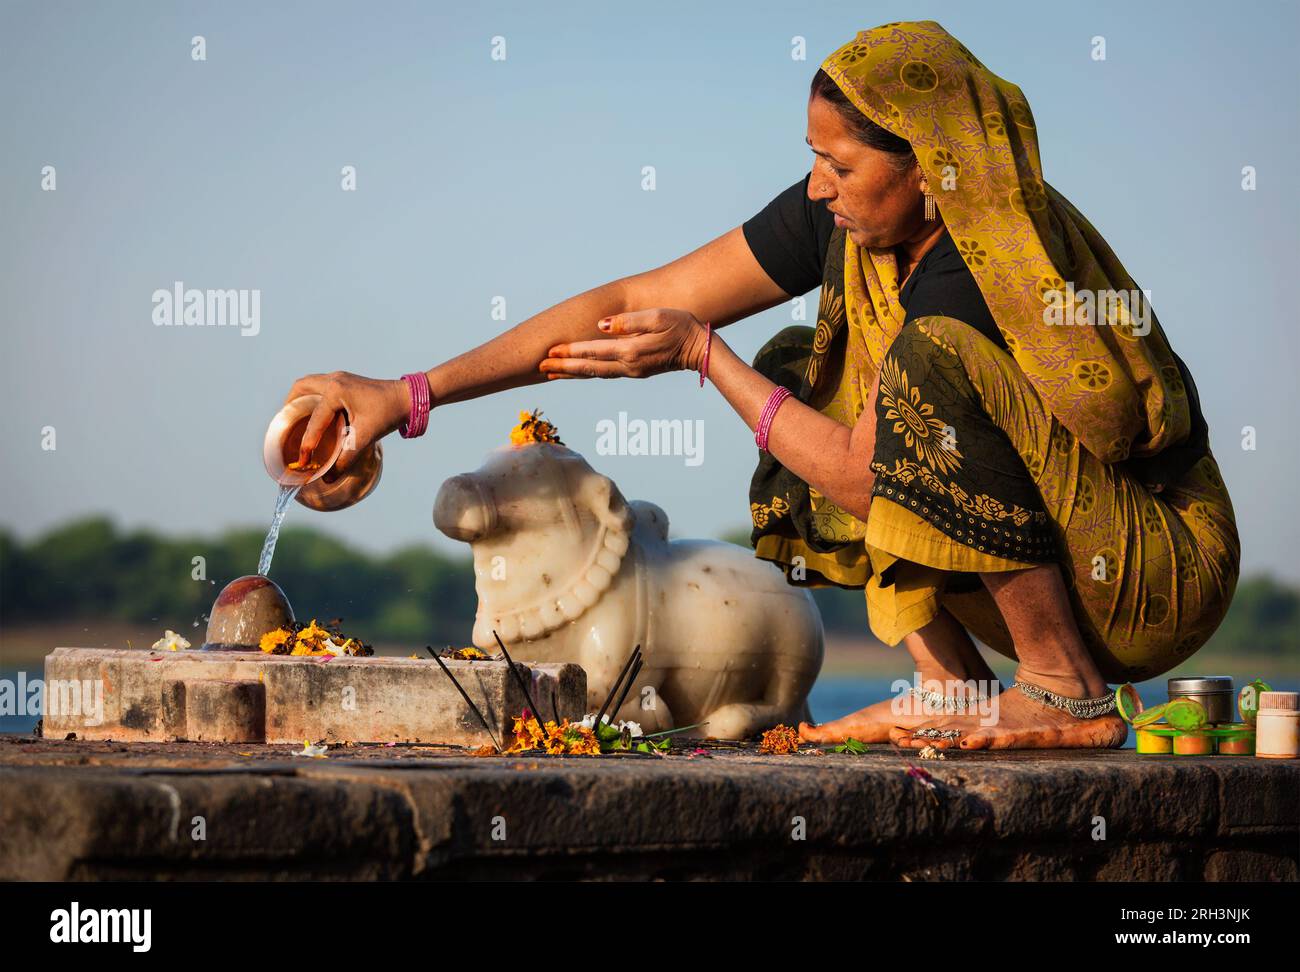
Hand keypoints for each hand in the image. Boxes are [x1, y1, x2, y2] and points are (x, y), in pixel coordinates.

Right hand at [282, 371, 411, 471]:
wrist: (410, 398)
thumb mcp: (366, 437)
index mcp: (336, 391)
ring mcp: (341, 378)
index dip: (307, 444)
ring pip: (310, 383)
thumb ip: (346, 458)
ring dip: (300, 398)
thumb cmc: (389, 414)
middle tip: (287, 424)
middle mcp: (334, 380)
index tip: (302, 461)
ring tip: (296, 417)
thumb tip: (328, 478)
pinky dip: (313, 397)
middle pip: (301, 387)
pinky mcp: (347, 381)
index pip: (314, 421)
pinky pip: (321, 386)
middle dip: (291, 406)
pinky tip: (316, 412)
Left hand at [539, 309, 707, 379]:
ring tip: (552, 372)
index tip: (549, 353)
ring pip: (595, 373)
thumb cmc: (680, 325)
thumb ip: (629, 322)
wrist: (699, 348)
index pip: (592, 352)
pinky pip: (605, 373)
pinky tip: (579, 371)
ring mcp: (631, 371)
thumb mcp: (657, 317)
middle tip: (539, 367)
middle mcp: (627, 365)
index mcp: (630, 351)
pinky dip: (588, 373)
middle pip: (588, 368)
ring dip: (572, 373)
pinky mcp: (635, 372)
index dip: (569, 352)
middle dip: (563, 368)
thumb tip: (602, 325)